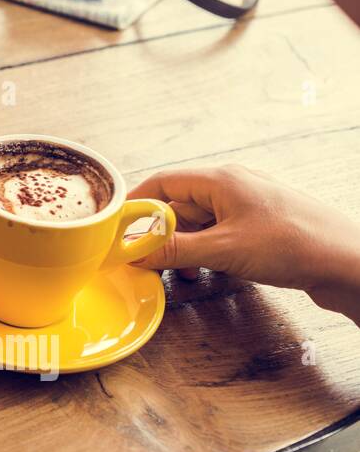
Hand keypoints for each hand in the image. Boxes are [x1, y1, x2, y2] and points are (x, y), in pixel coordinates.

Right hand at [128, 165, 359, 319]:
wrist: (350, 263)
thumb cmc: (297, 244)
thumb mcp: (224, 250)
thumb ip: (176, 250)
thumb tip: (137, 252)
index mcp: (221, 180)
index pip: (162, 182)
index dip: (135, 204)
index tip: (115, 228)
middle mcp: (233, 187)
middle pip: (178, 204)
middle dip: (158, 232)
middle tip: (142, 259)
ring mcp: (248, 208)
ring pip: (199, 223)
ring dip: (183, 247)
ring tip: (176, 272)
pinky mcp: (261, 228)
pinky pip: (219, 235)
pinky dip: (205, 253)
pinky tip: (205, 272)